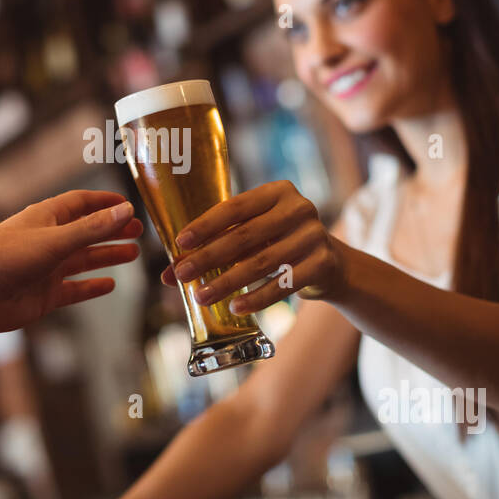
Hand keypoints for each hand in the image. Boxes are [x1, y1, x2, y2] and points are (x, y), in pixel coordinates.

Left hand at [0, 189, 142, 333]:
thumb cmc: (3, 257)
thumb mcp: (55, 239)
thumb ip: (91, 229)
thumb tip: (125, 211)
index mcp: (47, 218)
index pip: (81, 203)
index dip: (105, 203)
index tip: (129, 204)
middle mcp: (48, 241)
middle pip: (87, 232)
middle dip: (112, 230)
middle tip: (138, 232)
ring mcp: (46, 269)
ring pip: (83, 260)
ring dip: (106, 256)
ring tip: (132, 254)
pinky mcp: (43, 295)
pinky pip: (74, 289)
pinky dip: (91, 287)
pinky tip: (109, 284)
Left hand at [164, 180, 347, 314]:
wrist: (330, 264)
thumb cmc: (279, 243)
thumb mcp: (253, 236)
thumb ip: (216, 246)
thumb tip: (168, 274)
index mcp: (278, 192)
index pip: (236, 207)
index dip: (206, 224)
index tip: (180, 242)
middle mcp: (299, 208)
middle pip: (245, 236)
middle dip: (209, 257)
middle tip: (182, 274)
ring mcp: (314, 235)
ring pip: (262, 262)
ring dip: (228, 282)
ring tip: (201, 297)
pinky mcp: (322, 263)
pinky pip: (284, 284)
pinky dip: (257, 297)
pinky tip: (235, 307)